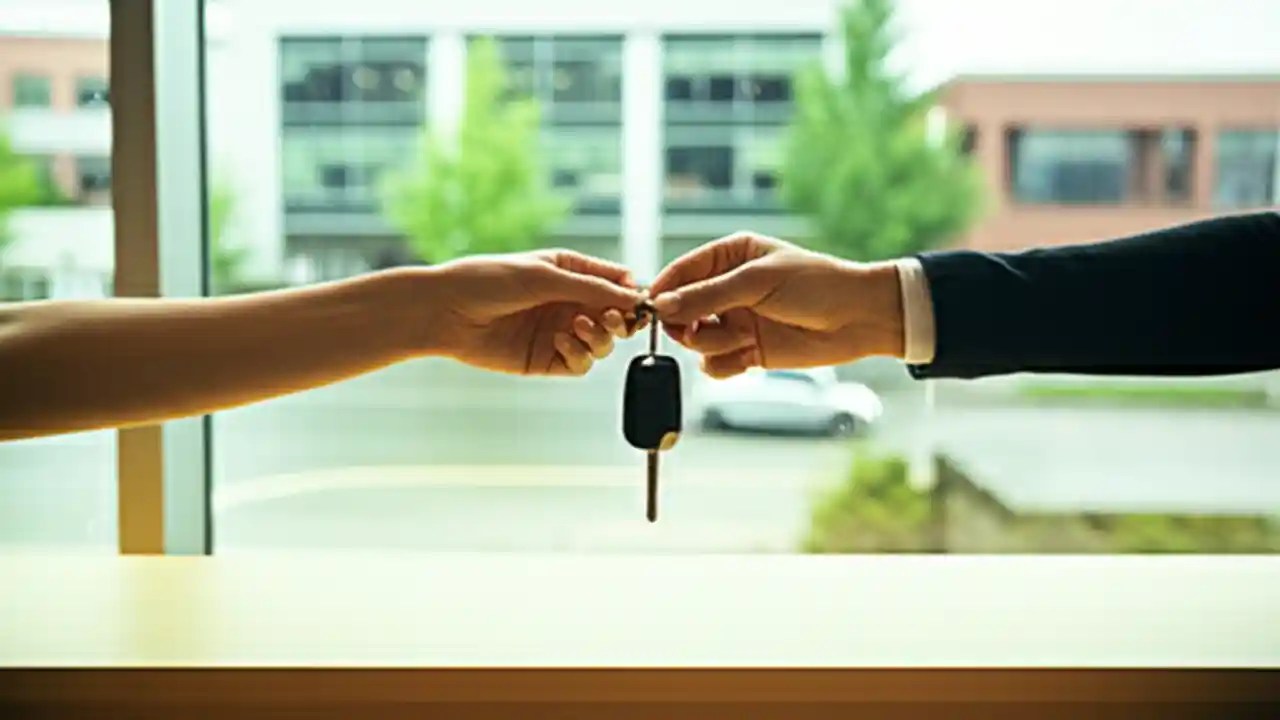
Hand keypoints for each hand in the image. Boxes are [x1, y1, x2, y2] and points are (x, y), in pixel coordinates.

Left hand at [416, 249, 645, 375]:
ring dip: (600, 337)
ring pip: (602, 343)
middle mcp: (568, 303)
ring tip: (577, 326)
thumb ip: (591, 287)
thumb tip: (635, 295)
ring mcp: (559, 332)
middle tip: (612, 318)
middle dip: (621, 319)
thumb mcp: (545, 275)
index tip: (638, 301)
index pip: (616, 283)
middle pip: (615, 317)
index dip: (631, 293)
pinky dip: (578, 354)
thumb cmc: (489, 280)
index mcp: (571, 272)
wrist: (444, 311)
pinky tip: (560, 341)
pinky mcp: (546, 359)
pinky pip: (580, 363)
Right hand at [649, 232, 904, 377]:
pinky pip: (714, 364)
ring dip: (711, 343)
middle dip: (685, 323)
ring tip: (741, 338)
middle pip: (680, 309)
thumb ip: (706, 295)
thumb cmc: (815, 284)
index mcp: (730, 257)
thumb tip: (662, 304)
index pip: (681, 272)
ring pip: (696, 339)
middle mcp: (728, 289)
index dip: (663, 290)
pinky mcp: (748, 350)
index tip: (651, 309)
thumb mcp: (756, 281)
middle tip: (696, 328)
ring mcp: (737, 320)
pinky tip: (747, 356)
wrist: (859, 318)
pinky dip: (724, 364)